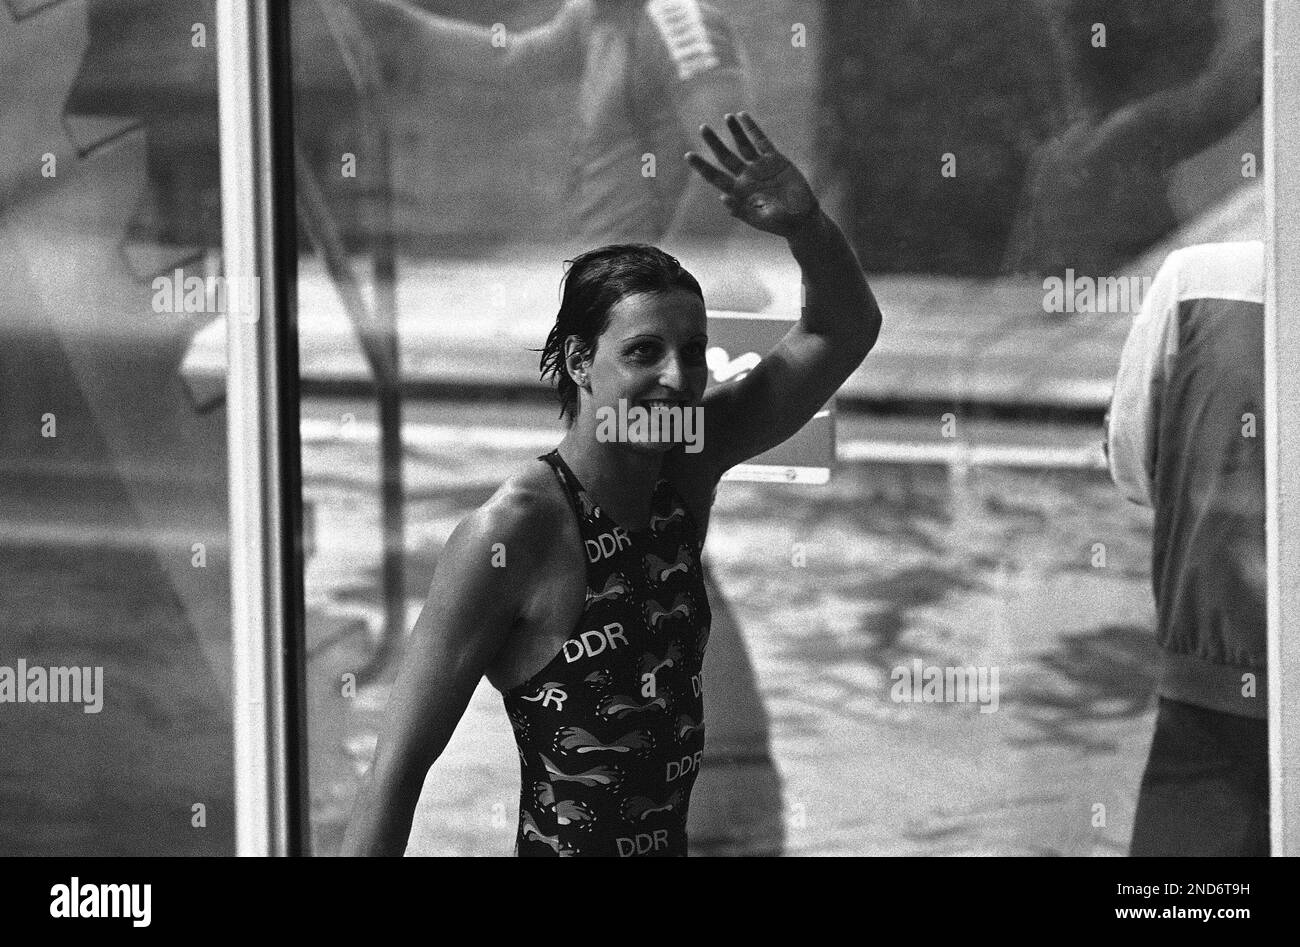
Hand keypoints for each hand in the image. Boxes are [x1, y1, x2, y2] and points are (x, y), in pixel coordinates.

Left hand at [685, 112, 819, 237]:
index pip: (715, 177)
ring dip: (735, 131)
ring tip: (727, 116)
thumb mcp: (761, 219)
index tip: (689, 155)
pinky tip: (743, 117)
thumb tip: (723, 197)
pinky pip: (762, 141)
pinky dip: (753, 129)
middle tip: (702, 128)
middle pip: (725, 157)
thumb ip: (742, 210)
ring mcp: (760, 167)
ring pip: (743, 145)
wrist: (803, 218)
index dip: (702, 166)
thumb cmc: (781, 223)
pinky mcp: (775, 160)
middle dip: (714, 143)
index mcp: (739, 192)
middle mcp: (746, 177)